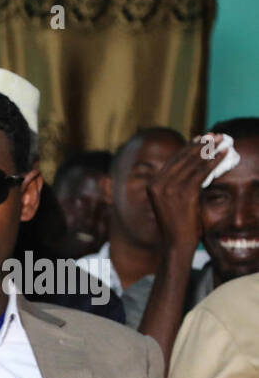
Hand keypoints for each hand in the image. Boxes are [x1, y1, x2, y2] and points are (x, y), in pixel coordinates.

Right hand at [148, 137, 220, 252]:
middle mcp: (158, 184)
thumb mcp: (171, 200)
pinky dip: (216, 161)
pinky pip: (203, 172)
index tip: (201, 138)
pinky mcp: (184, 193)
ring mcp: (170, 188)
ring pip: (194, 163)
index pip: (173, 160)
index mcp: (152, 184)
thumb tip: (194, 165)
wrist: (176, 242)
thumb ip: (176, 184)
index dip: (189, 147)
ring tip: (222, 141)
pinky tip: (225, 154)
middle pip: (183, 158)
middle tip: (214, 135)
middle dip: (201, 145)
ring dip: (211, 150)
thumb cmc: (177, 223)